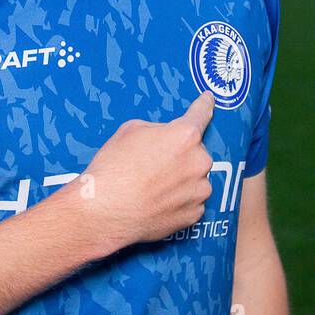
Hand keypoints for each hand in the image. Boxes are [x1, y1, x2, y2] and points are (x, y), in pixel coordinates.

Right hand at [79, 91, 215, 252]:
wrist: (105, 211)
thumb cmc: (114, 169)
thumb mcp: (130, 131)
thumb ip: (158, 129)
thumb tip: (166, 137)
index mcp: (185, 136)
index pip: (201, 114)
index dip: (204, 105)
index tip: (209, 100)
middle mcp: (199, 162)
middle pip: (196, 151)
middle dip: (180, 154)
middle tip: (154, 163)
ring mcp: (199, 191)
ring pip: (195, 178)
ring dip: (181, 178)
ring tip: (153, 186)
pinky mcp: (195, 214)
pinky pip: (191, 200)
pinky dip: (179, 199)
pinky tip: (158, 201)